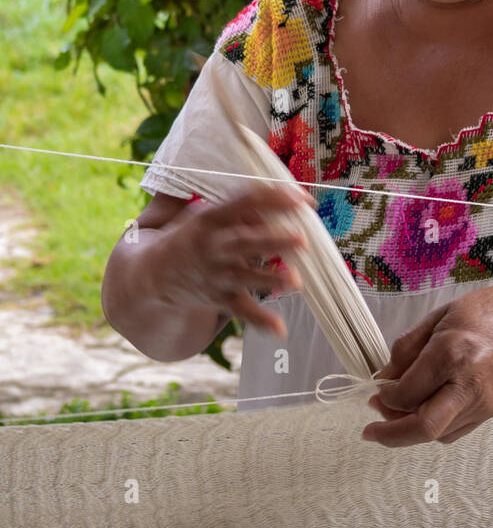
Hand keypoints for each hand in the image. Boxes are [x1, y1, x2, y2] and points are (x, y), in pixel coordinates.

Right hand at [146, 183, 315, 337]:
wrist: (154, 273)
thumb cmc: (192, 235)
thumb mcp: (206, 213)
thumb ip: (240, 210)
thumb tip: (275, 205)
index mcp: (210, 219)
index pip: (244, 203)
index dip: (274, 199)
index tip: (302, 199)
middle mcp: (212, 247)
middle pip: (245, 242)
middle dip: (273, 241)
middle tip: (302, 239)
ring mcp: (215, 274)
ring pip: (245, 277)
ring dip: (270, 279)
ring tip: (296, 281)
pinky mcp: (218, 298)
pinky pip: (240, 311)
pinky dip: (259, 321)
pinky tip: (280, 329)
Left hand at [361, 282, 492, 447]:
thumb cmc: (485, 313)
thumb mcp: (438, 317)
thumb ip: (407, 349)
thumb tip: (384, 377)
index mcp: (451, 354)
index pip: (407, 392)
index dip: (386, 397)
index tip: (378, 390)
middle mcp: (468, 384)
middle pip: (424, 428)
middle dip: (390, 435)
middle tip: (371, 430)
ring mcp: (482, 403)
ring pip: (437, 435)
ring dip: (409, 430)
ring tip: (396, 413)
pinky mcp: (490, 412)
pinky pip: (453, 431)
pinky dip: (432, 427)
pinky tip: (422, 412)